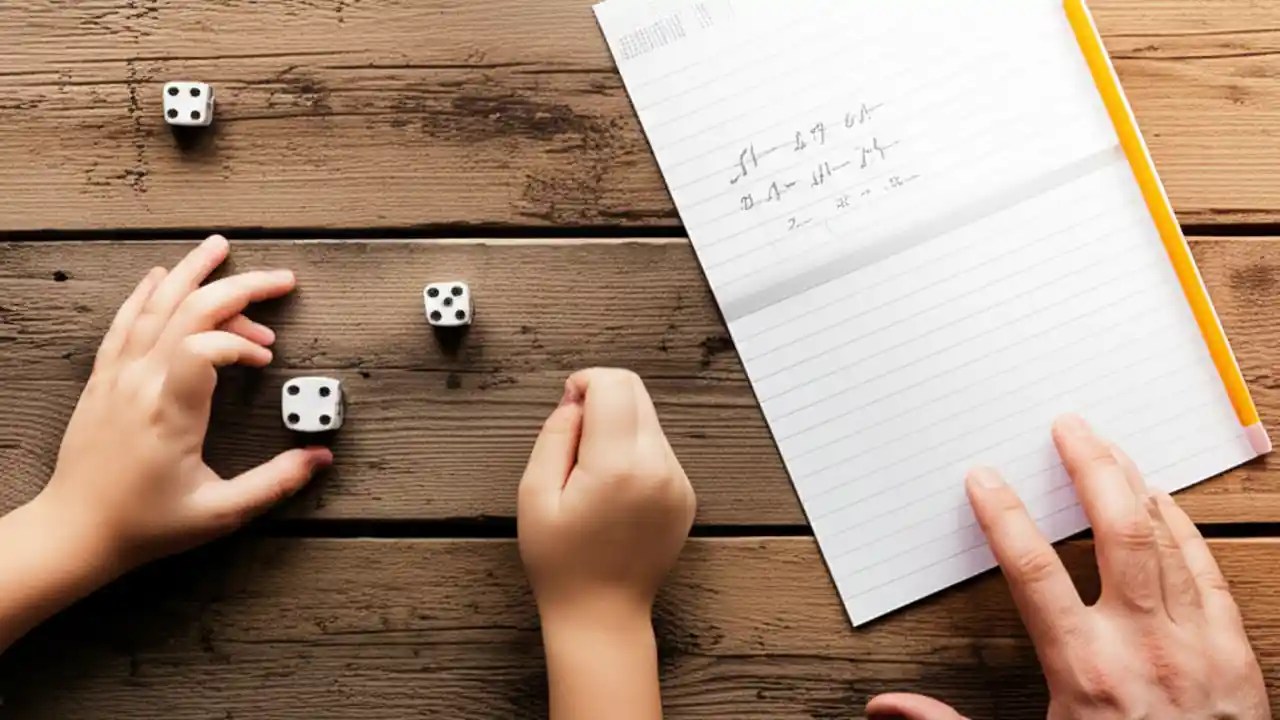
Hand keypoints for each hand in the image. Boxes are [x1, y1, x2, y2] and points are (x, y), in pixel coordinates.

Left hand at [35, 235, 332, 575]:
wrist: (75, 531)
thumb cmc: (144, 525)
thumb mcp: (219, 513)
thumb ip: (274, 483)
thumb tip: (319, 458)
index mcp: (169, 413)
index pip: (204, 346)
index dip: (242, 341)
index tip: (265, 359)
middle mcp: (140, 385)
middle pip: (188, 312)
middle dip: (240, 288)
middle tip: (280, 280)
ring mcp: (118, 377)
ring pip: (154, 306)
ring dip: (191, 273)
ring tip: (220, 248)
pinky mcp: (104, 380)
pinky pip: (125, 322)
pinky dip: (146, 293)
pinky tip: (162, 276)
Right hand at [518, 368, 696, 621]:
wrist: (602, 614)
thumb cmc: (561, 562)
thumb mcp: (534, 495)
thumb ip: (554, 436)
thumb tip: (575, 402)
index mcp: (619, 465)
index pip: (614, 384)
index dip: (584, 382)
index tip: (566, 406)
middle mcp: (658, 467)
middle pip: (636, 393)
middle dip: (601, 399)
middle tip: (573, 439)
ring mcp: (678, 481)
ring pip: (649, 419)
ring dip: (618, 426)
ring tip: (590, 473)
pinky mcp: (686, 494)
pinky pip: (660, 449)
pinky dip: (634, 452)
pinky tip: (612, 490)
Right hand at [868, 415, 1267, 719]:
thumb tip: (885, 710)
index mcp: (1082, 669)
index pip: (1033, 570)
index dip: (1003, 516)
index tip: (984, 479)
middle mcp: (1141, 646)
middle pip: (1116, 533)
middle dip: (1090, 470)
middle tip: (1069, 427)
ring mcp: (1196, 645)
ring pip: (1166, 543)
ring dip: (1136, 488)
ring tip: (1112, 449)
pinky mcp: (1235, 653)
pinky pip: (1209, 573)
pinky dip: (1185, 530)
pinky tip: (1165, 504)